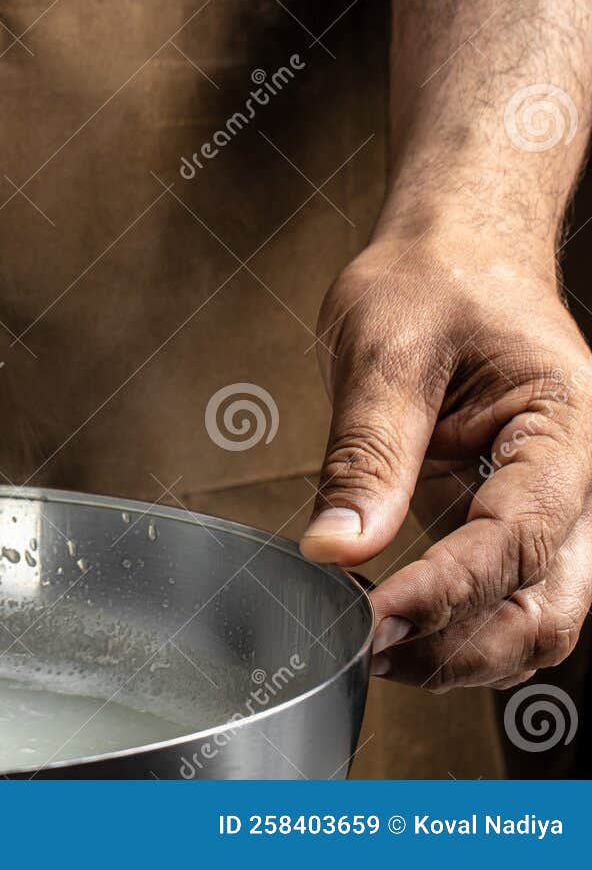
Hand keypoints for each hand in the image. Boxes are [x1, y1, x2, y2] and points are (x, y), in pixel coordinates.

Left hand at [301, 229, 591, 688]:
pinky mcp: (513, 517)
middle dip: (462, 645)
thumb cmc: (431, 280)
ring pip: (537, 616)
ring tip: (369, 646)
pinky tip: (389, 619)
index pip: (518, 536)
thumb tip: (334, 548)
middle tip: (364, 649)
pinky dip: (456, 624)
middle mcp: (580, 477)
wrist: (457, 251)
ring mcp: (555, 504)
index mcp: (567, 424)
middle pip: (550, 605)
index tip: (369, 620)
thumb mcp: (384, 350)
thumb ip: (368, 453)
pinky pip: (506, 593)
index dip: (445, 592)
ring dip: (462, 649)